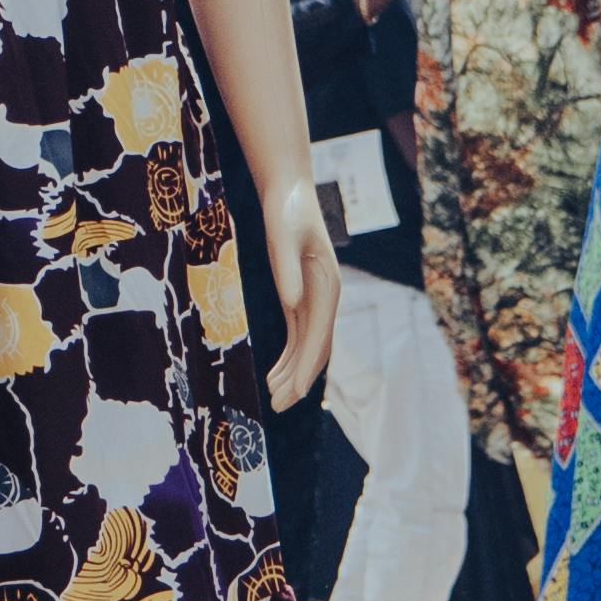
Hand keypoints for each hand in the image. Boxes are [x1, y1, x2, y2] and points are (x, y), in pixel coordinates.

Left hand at [260, 202, 342, 408]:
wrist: (290, 193)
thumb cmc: (288, 211)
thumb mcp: (283, 235)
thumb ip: (287, 268)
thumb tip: (291, 303)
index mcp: (327, 287)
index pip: (319, 337)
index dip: (307, 367)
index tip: (294, 392)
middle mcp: (325, 299)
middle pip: (316, 350)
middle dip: (299, 380)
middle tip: (278, 406)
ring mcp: (314, 300)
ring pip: (306, 348)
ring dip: (292, 374)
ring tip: (273, 399)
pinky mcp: (300, 298)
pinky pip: (297, 336)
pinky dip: (287, 358)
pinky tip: (274, 375)